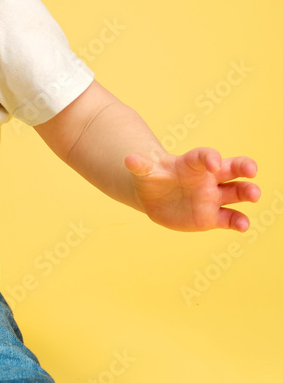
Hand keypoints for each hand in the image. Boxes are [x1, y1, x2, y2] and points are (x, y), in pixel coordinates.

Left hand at [125, 147, 259, 232]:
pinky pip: (230, 218)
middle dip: (244, 167)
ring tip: (253, 195)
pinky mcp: (213, 217)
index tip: (212, 162)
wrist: (154, 198)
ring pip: (237, 193)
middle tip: (251, 171)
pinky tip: (242, 226)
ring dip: (248, 192)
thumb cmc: (152, 178)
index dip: (210, 157)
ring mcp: (213, 197)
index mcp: (192, 164)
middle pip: (232, 169)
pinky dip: (238, 221)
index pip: (205, 156)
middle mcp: (209, 179)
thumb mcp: (144, 171)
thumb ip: (140, 166)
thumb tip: (129, 159)